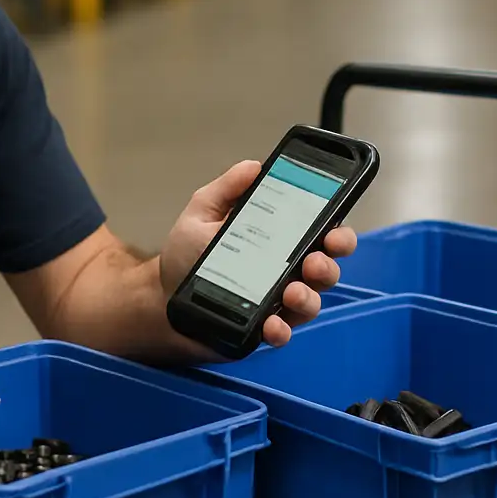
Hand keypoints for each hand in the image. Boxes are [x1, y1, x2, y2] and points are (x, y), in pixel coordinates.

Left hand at [160, 160, 357, 348]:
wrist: (160, 297)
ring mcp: (277, 301)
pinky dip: (282, 329)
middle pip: (326, 266)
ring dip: (309, 296)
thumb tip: (253, 166)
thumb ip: (227, 189)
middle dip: (330, 263)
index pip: (321, 232)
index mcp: (279, 238)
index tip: (335, 228)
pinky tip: (271, 324)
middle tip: (314, 260)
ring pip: (311, 300)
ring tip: (291, 292)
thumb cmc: (185, 255)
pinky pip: (284, 331)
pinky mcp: (263, 328)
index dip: (337, 230)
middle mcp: (285, 269)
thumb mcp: (201, 213)